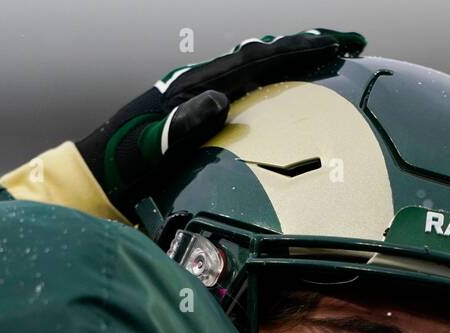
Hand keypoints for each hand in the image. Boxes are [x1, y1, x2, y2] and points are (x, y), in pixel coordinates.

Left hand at [76, 28, 366, 218]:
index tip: (338, 43)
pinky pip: (247, 87)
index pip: (259, 58)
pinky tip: (291, 89)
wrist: (97, 172)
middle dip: (310, 45)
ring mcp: (201, 93)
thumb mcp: (150, 148)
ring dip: (296, 60)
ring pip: (258, 66)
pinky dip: (276, 80)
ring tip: (333, 58)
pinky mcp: (199, 109)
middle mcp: (201, 82)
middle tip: (353, 43)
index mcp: (196, 85)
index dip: (300, 49)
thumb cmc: (123, 165)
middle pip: (265, 53)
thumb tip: (221, 100)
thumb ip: (182, 126)